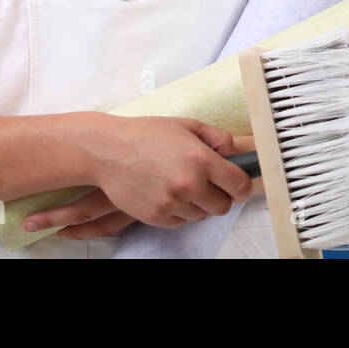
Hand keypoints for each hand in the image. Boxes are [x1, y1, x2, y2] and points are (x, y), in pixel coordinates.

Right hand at [28, 115, 256, 237]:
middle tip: (209, 185)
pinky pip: (180, 222)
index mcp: (202, 160)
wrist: (107, 150)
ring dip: (198, 204)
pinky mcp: (155, 217)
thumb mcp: (186, 125)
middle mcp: (189, 184)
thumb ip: (217, 137)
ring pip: (202, 216)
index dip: (242, 187)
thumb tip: (233, 152)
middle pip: (223, 207)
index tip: (238, 186)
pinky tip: (168, 194)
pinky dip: (179, 212)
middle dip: (220, 196)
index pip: (240, 186)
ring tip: (182, 185)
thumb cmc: (146, 134)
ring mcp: (172, 203)